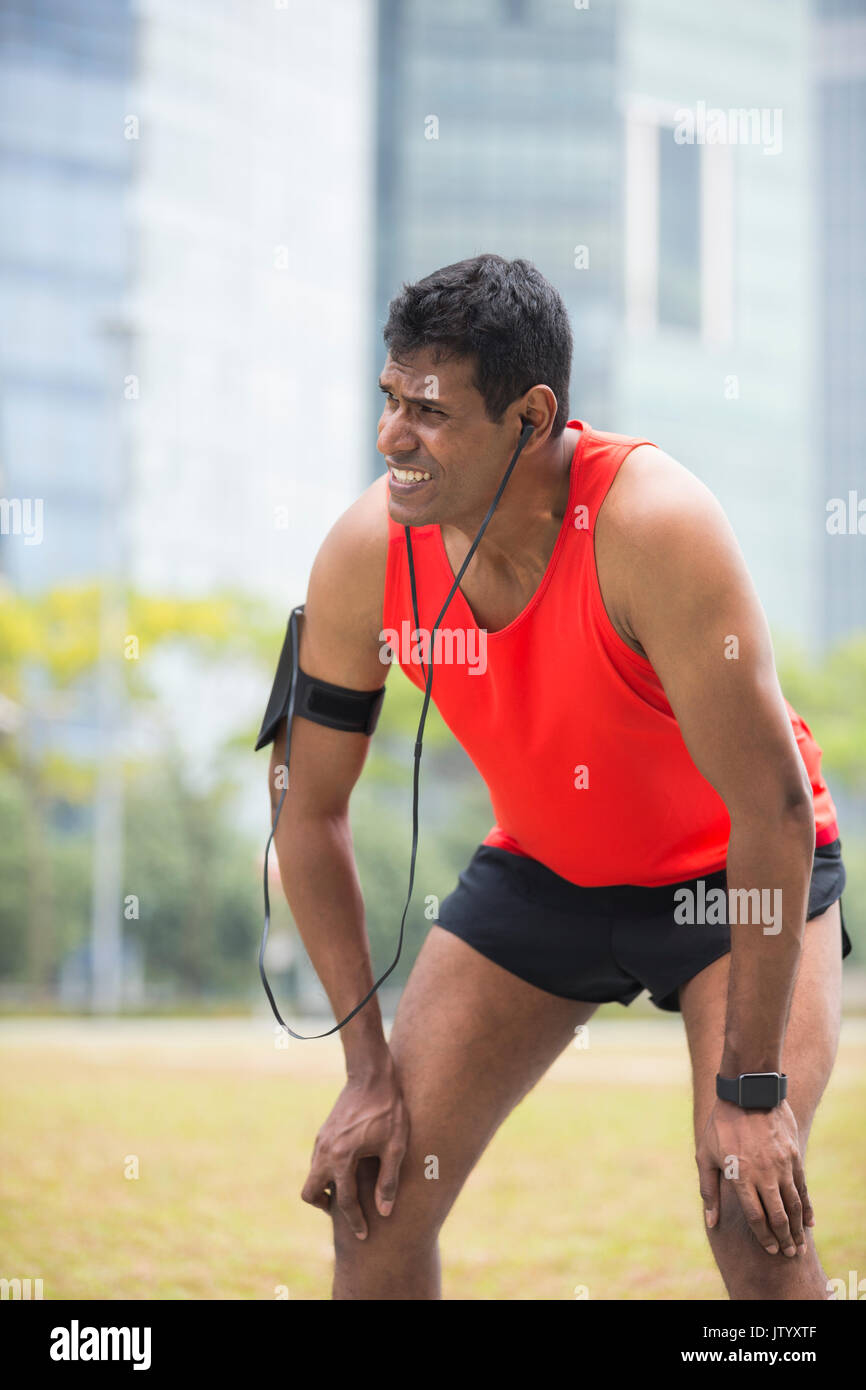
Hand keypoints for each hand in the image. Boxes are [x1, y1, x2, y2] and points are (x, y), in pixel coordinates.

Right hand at [301, 1051, 408, 1239]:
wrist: (372, 1075)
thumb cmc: (388, 1110)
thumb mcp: (395, 1146)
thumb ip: (388, 1180)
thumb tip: (385, 1211)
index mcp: (341, 1157)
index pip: (344, 1201)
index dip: (355, 1221)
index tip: (363, 1235)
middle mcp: (324, 1152)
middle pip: (310, 1193)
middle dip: (326, 1207)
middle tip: (348, 1210)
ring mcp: (321, 1141)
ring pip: (313, 1177)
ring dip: (328, 1188)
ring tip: (353, 1190)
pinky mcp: (323, 1133)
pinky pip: (318, 1162)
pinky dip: (329, 1173)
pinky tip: (352, 1168)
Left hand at [696, 1098, 813, 1256]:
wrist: (747, 1092)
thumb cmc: (721, 1126)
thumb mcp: (705, 1155)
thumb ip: (709, 1190)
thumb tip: (711, 1221)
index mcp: (741, 1176)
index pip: (756, 1217)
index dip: (764, 1237)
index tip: (770, 1249)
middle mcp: (764, 1174)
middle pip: (778, 1216)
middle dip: (784, 1238)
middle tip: (789, 1253)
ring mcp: (781, 1165)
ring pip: (794, 1205)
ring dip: (797, 1228)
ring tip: (799, 1244)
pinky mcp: (794, 1156)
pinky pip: (802, 1187)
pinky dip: (806, 1206)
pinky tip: (808, 1220)